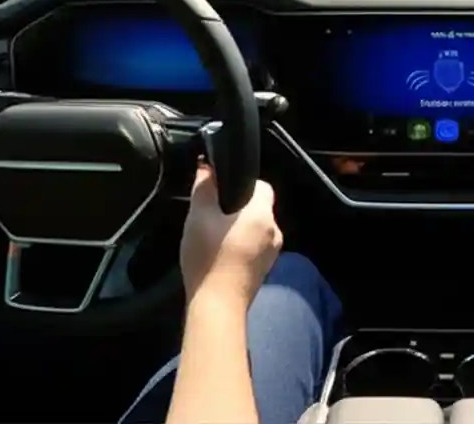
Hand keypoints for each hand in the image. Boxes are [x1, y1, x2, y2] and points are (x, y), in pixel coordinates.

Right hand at [179, 163, 281, 306]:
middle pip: (258, 209)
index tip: (220, 193)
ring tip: (213, 238)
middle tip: (212, 217)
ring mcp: (272, 253)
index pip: (261, 186)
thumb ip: (203, 188)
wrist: (217, 305)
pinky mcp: (265, 270)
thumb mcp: (198, 217)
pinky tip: (220, 257)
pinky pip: (255, 248)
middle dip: (237, 209)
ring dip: (238, 230)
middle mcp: (275, 231)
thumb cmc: (208, 257)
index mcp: (263, 214)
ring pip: (256, 230)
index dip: (241, 184)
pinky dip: (241, 247)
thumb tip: (206, 167)